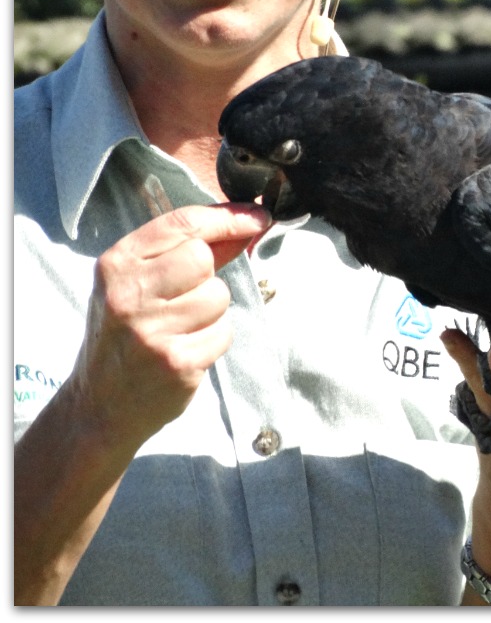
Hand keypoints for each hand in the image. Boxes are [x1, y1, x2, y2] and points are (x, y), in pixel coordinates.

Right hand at [68, 203, 269, 451]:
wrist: (100, 405)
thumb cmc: (126, 335)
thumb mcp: (141, 284)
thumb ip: (192, 250)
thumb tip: (249, 222)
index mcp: (117, 265)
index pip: (182, 223)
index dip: (228, 217)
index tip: (258, 217)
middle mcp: (128, 294)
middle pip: (202, 258)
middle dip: (207, 277)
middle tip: (184, 300)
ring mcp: (151, 330)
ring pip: (218, 296)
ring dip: (211, 313)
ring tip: (180, 330)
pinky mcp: (176, 361)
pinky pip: (223, 332)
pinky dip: (213, 341)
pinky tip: (186, 351)